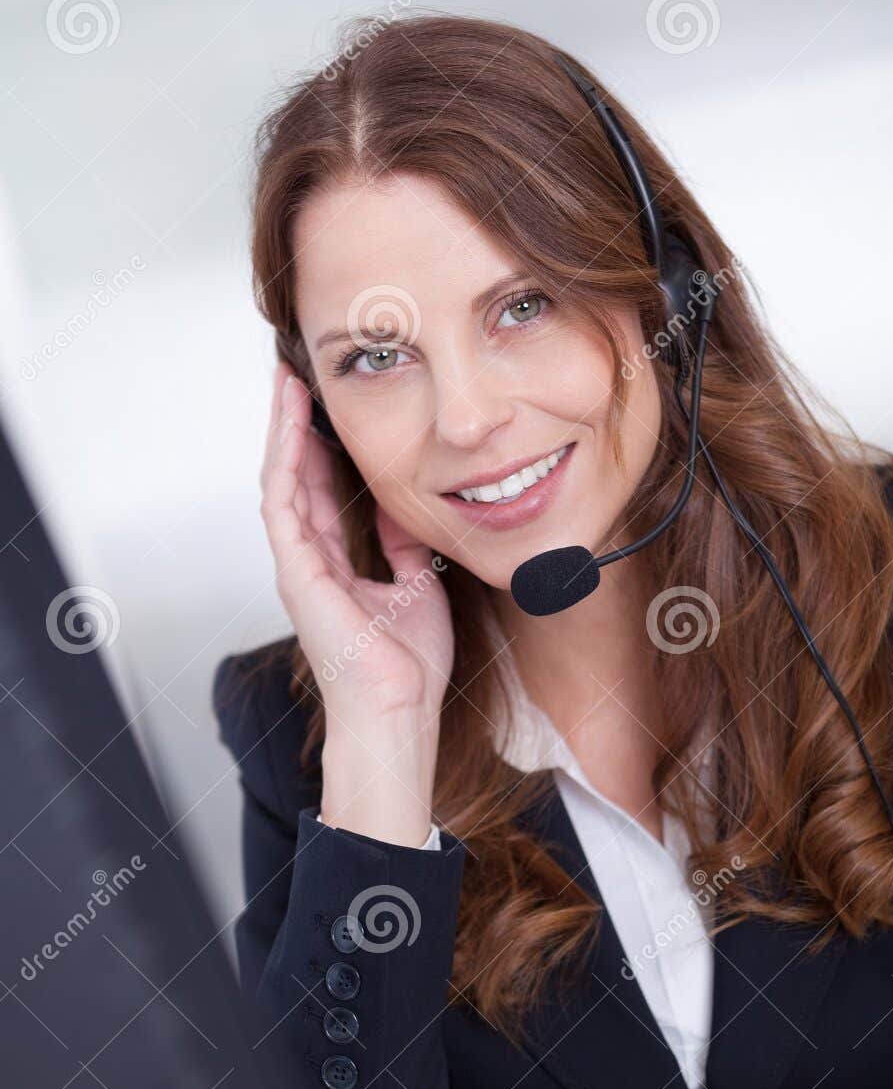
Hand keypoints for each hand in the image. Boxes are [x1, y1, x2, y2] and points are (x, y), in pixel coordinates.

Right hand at [259, 364, 453, 843]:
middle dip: (293, 427)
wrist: (398, 711)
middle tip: (294, 377)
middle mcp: (309, 561)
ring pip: (281, 482)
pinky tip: (291, 425)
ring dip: (282, 433)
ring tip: (285, 385)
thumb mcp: (416, 586)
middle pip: (294, 477)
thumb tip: (406, 509)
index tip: (328, 405)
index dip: (322, 446)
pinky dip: (286, 461)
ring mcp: (299, 566)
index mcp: (334, 565)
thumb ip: (404, 547)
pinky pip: (284, 505)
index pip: (321, 491)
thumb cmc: (405, 667)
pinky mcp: (297, 573)